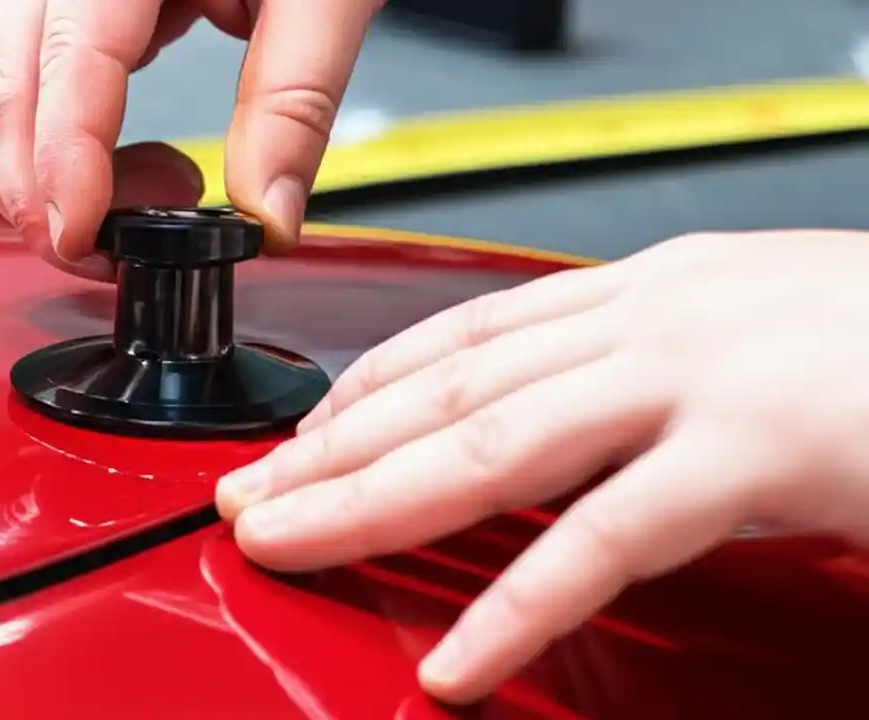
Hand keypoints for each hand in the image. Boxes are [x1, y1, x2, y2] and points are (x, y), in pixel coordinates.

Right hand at [0, 0, 384, 279]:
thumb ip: (295, 102)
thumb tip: (268, 213)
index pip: (70, 59)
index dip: (65, 161)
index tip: (84, 238)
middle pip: (5, 84)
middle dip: (37, 192)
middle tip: (107, 253)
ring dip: (37, 177)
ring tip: (138, 207)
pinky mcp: (67, 5)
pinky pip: (24, 81)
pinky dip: (51, 146)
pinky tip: (116, 170)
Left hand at [215, 229, 868, 701]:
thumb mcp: (745, 343)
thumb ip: (645, 383)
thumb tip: (567, 442)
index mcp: (654, 286)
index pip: (471, 331)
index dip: (370, 387)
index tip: (305, 435)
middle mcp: (658, 314)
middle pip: (452, 388)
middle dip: (335, 451)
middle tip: (252, 499)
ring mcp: (702, 375)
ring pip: (493, 447)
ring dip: (374, 506)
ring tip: (287, 550)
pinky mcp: (759, 452)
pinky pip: (605, 541)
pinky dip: (519, 609)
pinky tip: (458, 663)